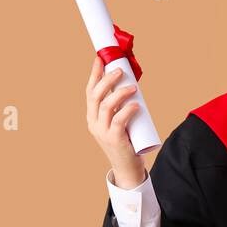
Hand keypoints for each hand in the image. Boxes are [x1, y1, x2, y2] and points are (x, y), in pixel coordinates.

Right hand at [85, 55, 146, 187]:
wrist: (127, 168)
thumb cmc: (126, 141)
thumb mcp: (119, 121)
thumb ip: (120, 107)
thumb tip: (130, 85)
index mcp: (92, 117)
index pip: (90, 91)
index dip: (94, 74)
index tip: (100, 58)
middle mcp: (94, 123)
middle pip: (95, 95)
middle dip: (107, 79)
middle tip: (120, 71)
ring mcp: (102, 132)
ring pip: (106, 106)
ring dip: (120, 93)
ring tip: (133, 88)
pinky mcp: (114, 139)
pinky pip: (119, 120)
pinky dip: (127, 110)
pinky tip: (136, 105)